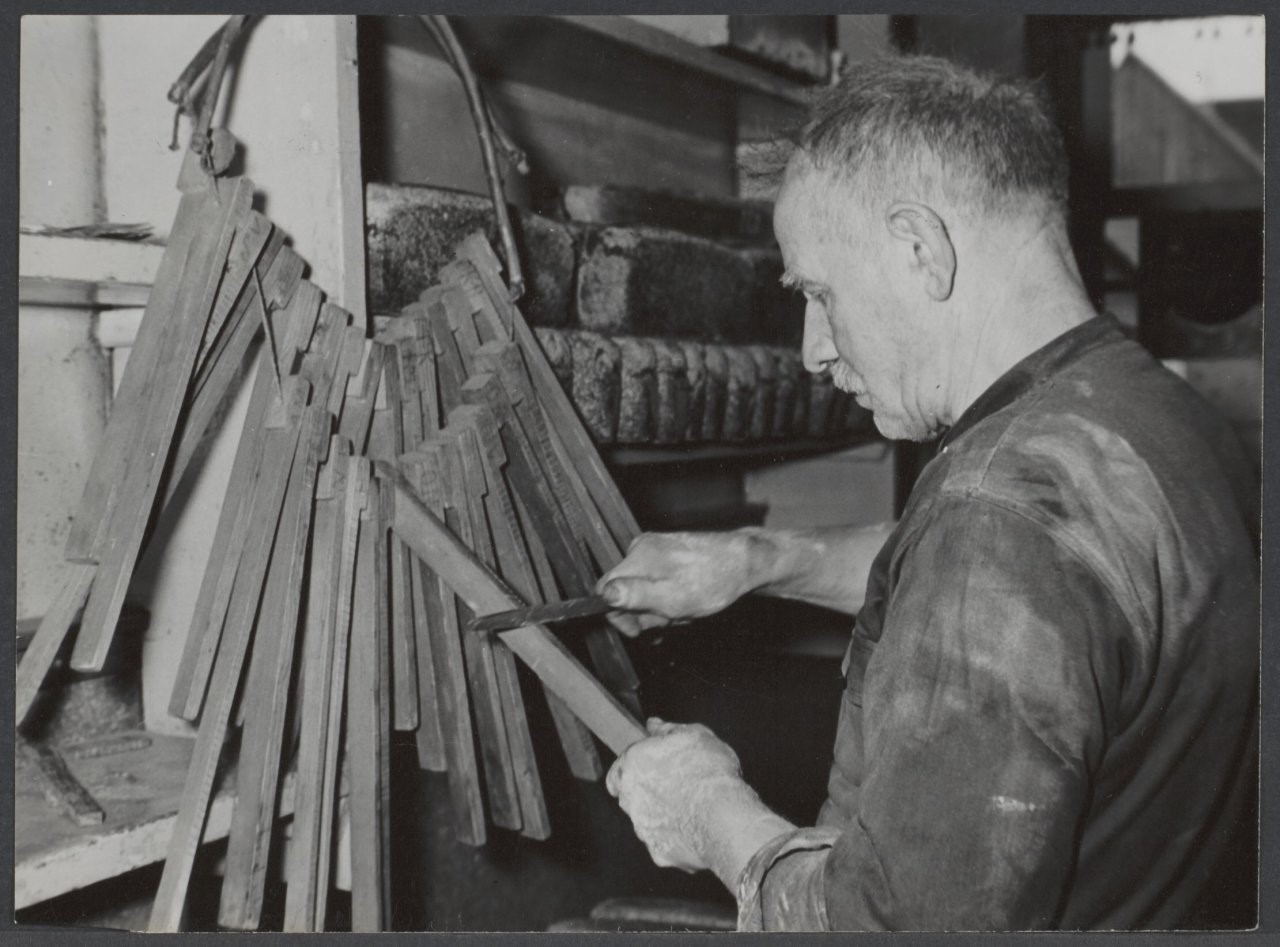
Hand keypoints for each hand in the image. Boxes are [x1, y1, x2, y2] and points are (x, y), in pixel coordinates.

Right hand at [596, 531, 756, 636]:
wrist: (744, 562)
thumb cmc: (713, 580)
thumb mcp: (672, 598)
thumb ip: (635, 596)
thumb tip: (605, 594)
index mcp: (638, 557)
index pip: (604, 590)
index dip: (618, 614)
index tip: (639, 629)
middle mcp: (641, 548)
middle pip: (624, 592)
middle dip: (645, 613)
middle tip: (672, 619)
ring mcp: (655, 550)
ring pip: (642, 591)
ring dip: (661, 608)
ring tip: (685, 610)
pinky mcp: (666, 554)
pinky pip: (655, 583)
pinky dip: (668, 598)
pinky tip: (686, 602)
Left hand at [606, 718, 745, 872]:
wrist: (725, 818)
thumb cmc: (710, 773)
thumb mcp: (695, 735)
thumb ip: (668, 729)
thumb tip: (654, 725)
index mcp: (634, 764)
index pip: (620, 765)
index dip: (637, 766)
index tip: (654, 767)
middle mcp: (631, 797)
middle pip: (629, 793)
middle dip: (646, 791)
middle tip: (674, 786)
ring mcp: (642, 827)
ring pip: (645, 820)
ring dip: (661, 814)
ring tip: (691, 808)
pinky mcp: (658, 851)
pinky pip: (664, 842)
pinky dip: (676, 837)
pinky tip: (696, 828)